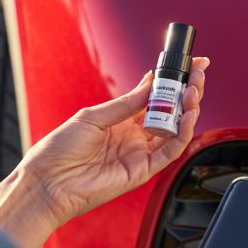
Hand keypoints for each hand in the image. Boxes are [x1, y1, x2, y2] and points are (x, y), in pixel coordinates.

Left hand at [0, 57, 208, 247]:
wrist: (49, 182)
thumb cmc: (60, 149)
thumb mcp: (92, 116)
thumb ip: (126, 103)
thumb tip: (151, 83)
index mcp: (120, 120)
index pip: (154, 98)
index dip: (172, 82)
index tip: (189, 64)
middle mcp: (134, 136)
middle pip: (169, 112)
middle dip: (186, 92)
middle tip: (198, 74)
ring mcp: (140, 153)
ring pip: (175, 130)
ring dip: (188, 110)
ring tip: (194, 91)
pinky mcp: (143, 171)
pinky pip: (171, 152)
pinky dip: (183, 134)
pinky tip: (187, 116)